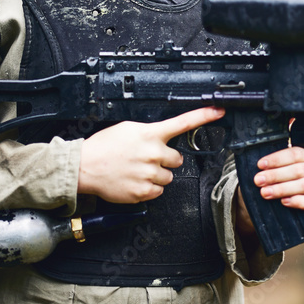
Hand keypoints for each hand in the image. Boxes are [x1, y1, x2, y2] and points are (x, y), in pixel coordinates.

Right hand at [77, 107, 224, 203]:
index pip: (183, 122)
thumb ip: (150, 132)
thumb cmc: (104, 147)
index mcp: (150, 134)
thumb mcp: (129, 129)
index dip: (204, 116)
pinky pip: (158, 192)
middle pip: (177, 160)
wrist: (84, 166)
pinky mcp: (144, 192)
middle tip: (147, 159)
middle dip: (165, 161)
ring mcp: (150, 174)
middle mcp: (154, 153)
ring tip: (137, 170)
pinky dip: (149, 189)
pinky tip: (135, 181)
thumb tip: (162, 137)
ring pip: (168, 177)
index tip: (219, 111)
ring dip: (157, 176)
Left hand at [235, 146, 303, 233]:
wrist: (279, 206)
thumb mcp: (272, 169)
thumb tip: (258, 160)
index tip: (261, 164)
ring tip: (266, 192)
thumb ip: (270, 163)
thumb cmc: (275, 182)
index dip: (277, 159)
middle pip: (299, 169)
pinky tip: (284, 202)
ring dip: (282, 188)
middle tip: (259, 180)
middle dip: (276, 175)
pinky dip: (297, 201)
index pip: (296, 153)